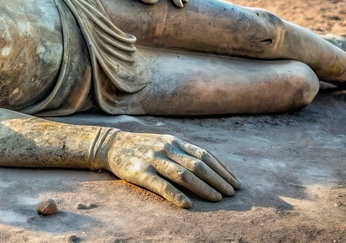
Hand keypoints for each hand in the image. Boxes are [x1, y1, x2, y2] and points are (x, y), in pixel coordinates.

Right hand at [97, 130, 239, 207]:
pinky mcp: (140, 172)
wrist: (111, 145)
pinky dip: (176, 195)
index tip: (234, 182)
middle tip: (231, 194)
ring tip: (217, 199)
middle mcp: (167, 148)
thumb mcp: (164, 142)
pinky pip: (161, 185)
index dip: (221, 169)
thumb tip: (210, 166)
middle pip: (198, 165)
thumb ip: (183, 152)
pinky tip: (187, 204)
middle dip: (218, 180)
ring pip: (184, 174)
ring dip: (203, 188)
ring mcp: (154, 159)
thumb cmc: (142, 147)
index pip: (204, 155)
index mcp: (175, 141)